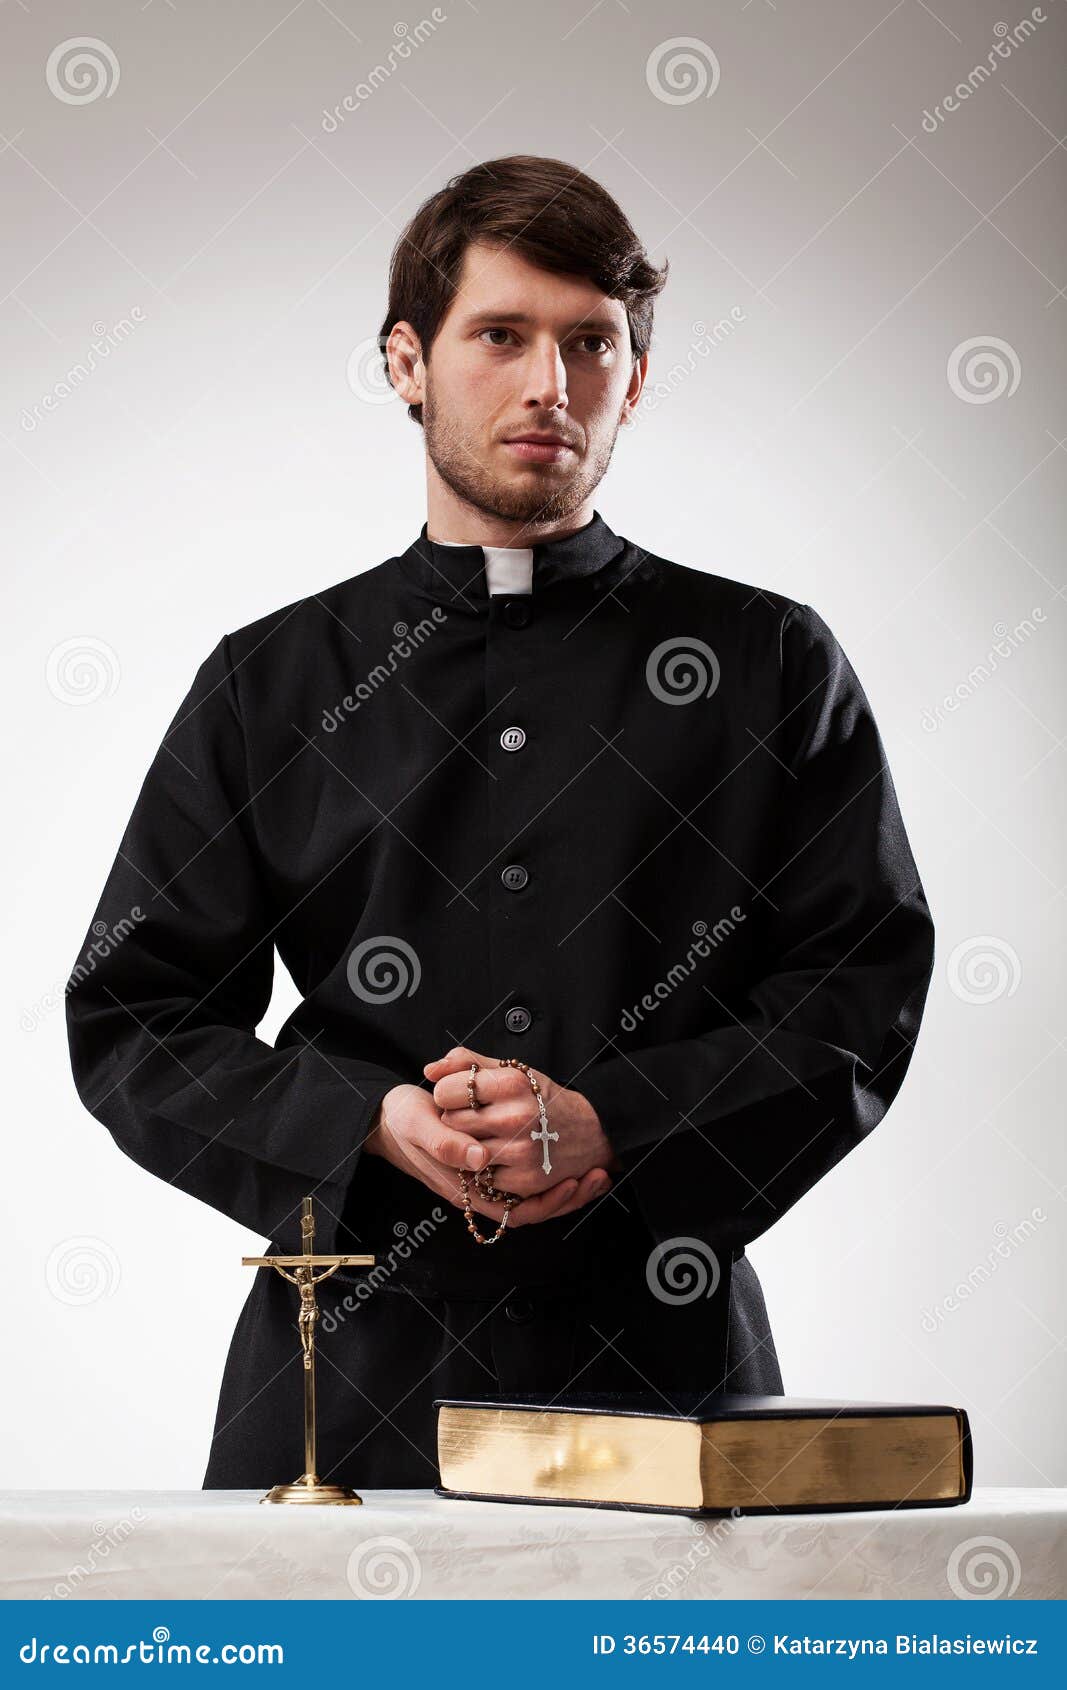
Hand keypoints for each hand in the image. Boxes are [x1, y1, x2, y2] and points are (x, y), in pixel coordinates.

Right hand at [363, 1083, 608, 1227]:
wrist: (386, 1118)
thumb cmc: (402, 1120)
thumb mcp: (419, 1125)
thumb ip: (445, 1143)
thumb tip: (479, 1159)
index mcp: (464, 1185)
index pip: (517, 1209)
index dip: (550, 1201)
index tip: (576, 1182)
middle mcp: (479, 1189)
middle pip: (534, 1209)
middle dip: (569, 1197)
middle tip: (600, 1177)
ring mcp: (485, 1180)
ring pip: (534, 1198)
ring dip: (566, 1189)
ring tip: (597, 1173)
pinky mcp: (489, 1165)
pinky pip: (527, 1181)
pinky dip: (551, 1175)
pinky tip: (573, 1162)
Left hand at [422, 1045, 622, 1194]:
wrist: (593, 1131)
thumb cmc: (543, 1098)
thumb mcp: (512, 1070)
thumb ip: (467, 1063)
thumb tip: (428, 1070)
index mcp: (511, 1083)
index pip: (446, 1091)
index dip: (449, 1093)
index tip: (463, 1096)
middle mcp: (516, 1117)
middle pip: (451, 1123)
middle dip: (456, 1120)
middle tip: (475, 1118)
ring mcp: (520, 1151)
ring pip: (463, 1153)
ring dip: (468, 1148)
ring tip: (486, 1137)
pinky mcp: (525, 1180)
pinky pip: (483, 1178)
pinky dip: (486, 1170)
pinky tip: (499, 1157)